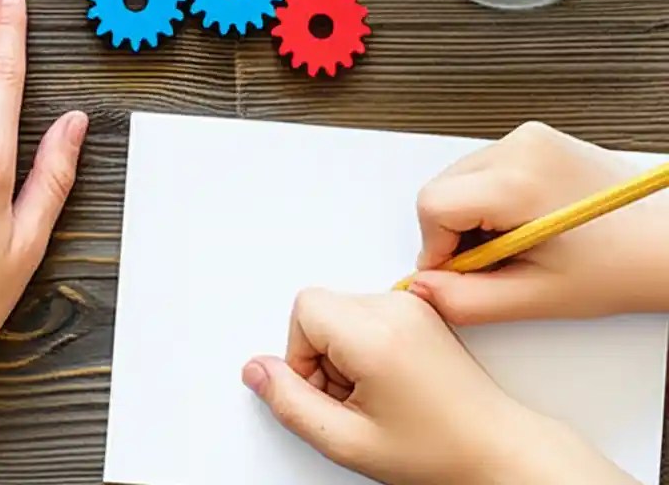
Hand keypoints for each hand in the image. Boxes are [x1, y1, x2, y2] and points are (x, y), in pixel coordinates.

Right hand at [242, 289, 634, 484]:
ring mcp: (412, 305)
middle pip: (320, 309)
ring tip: (374, 394)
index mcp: (378, 334)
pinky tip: (387, 382)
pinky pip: (365, 314)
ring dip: (341, 353)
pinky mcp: (419, 310)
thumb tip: (257, 370)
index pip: (305, 310)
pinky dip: (362, 347)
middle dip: (320, 355)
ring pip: (340, 312)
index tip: (326, 390)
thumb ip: (289, 403)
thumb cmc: (439, 450)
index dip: (300, 355)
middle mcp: (397, 308)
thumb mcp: (348, 442)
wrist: (499, 449)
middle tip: (352, 399)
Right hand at [410, 121, 668, 324]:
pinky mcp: (536, 137)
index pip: (432, 205)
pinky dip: (490, 199)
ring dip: (472, 215)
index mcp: (518, 181)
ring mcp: (529, 136)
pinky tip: (524, 223)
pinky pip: (484, 168)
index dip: (437, 246)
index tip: (462, 271)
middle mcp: (519, 146)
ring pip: (459, 179)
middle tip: (496, 262)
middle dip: (455, 231)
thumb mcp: (536, 298)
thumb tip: (421, 289)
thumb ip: (466, 299)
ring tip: (516, 244)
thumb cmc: (620, 268)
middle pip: (441, 189)